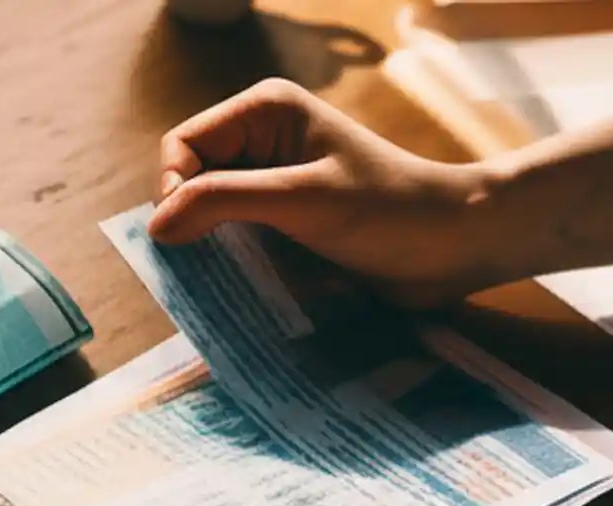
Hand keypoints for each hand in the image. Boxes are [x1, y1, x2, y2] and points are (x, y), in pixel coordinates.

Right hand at [147, 78, 512, 307]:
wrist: (457, 244)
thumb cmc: (387, 210)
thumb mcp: (301, 200)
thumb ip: (224, 202)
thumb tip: (155, 225)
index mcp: (265, 112)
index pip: (182, 145)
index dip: (175, 189)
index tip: (188, 237)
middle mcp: (263, 140)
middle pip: (192, 181)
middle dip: (194, 224)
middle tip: (208, 268)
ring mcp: (274, 183)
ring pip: (212, 216)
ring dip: (218, 251)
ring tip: (236, 281)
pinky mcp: (287, 220)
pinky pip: (240, 242)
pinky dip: (240, 266)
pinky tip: (257, 286)